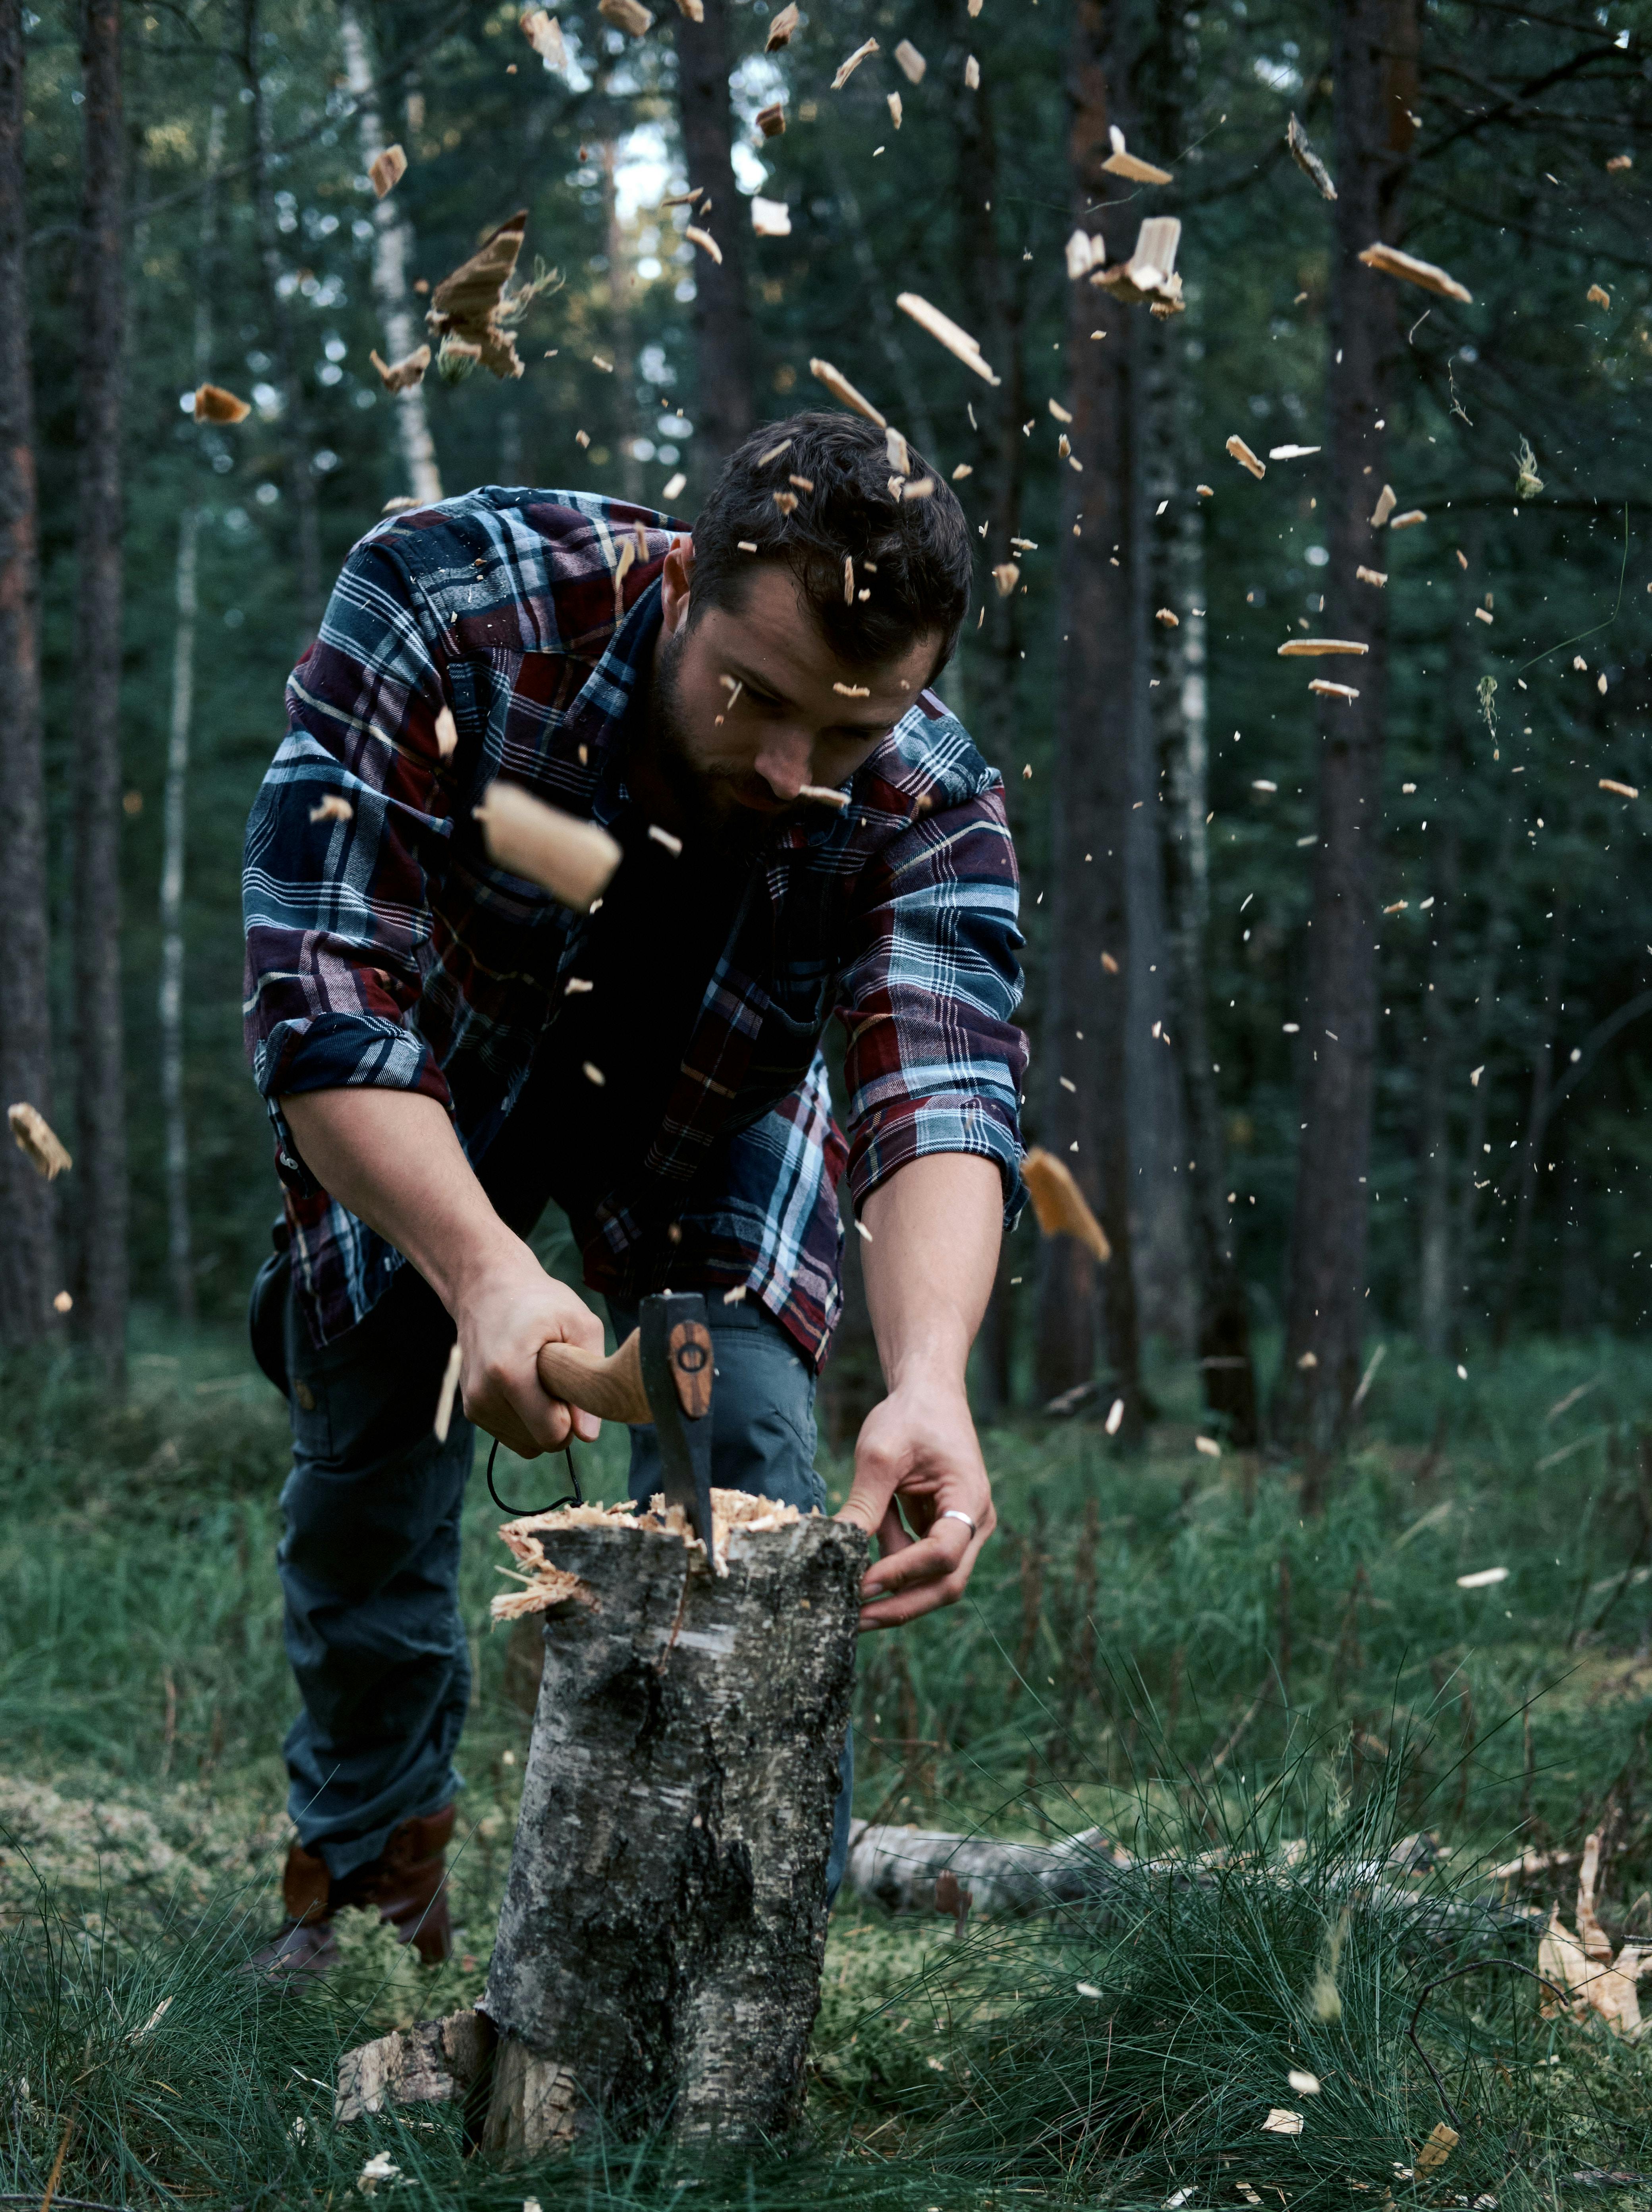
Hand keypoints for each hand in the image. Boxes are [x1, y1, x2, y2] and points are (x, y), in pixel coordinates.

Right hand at [455, 1236, 605, 1456]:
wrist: (487, 1287)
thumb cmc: (540, 1301)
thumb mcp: (580, 1324)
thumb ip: (590, 1378)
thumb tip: (589, 1436)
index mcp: (509, 1373)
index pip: (552, 1434)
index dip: (572, 1417)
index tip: (570, 1384)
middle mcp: (483, 1396)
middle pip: (540, 1443)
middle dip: (558, 1419)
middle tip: (556, 1377)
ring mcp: (473, 1405)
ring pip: (527, 1444)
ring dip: (541, 1420)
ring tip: (539, 1378)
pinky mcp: (471, 1410)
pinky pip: (512, 1436)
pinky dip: (526, 1420)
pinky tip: (526, 1385)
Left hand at [836, 1380, 994, 1629]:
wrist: (928, 1396)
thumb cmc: (908, 1417)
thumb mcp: (878, 1455)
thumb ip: (864, 1504)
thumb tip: (835, 1551)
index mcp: (969, 1498)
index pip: (944, 1553)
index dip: (903, 1573)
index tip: (861, 1583)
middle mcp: (977, 1522)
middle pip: (946, 1583)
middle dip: (900, 1605)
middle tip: (853, 1621)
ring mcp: (964, 1531)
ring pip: (932, 1580)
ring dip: (890, 1582)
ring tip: (849, 1565)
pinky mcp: (945, 1533)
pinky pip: (919, 1562)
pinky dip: (890, 1563)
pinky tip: (865, 1549)